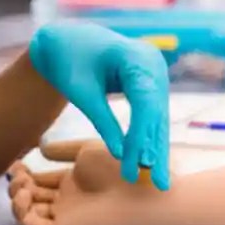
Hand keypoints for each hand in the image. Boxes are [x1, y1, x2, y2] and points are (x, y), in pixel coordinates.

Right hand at [9, 139, 164, 224]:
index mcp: (74, 181)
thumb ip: (64, 149)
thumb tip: (41, 149)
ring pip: (27, 211)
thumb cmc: (122, 167)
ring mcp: (63, 215)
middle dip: (17, 182)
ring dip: (16, 195)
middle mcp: (67, 200)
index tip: (17, 160)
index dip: (24, 171)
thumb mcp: (88, 149)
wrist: (140, 191)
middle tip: (18, 170)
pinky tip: (25, 193)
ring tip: (22, 181)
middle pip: (31, 195)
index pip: (40, 180)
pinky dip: (21, 211)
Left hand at [28, 23, 170, 189]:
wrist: (65, 41)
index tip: (140, 164)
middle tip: (158, 183)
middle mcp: (152, 63)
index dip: (144, 135)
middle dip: (155, 148)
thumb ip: (102, 120)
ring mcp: (155, 73)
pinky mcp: (151, 85)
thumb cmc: (68, 61)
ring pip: (158, 117)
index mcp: (136, 56)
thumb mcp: (81, 91)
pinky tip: (152, 163)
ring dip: (156, 148)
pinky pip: (152, 115)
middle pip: (157, 112)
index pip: (145, 101)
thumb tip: (120, 154)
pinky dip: (149, 138)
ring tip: (159, 181)